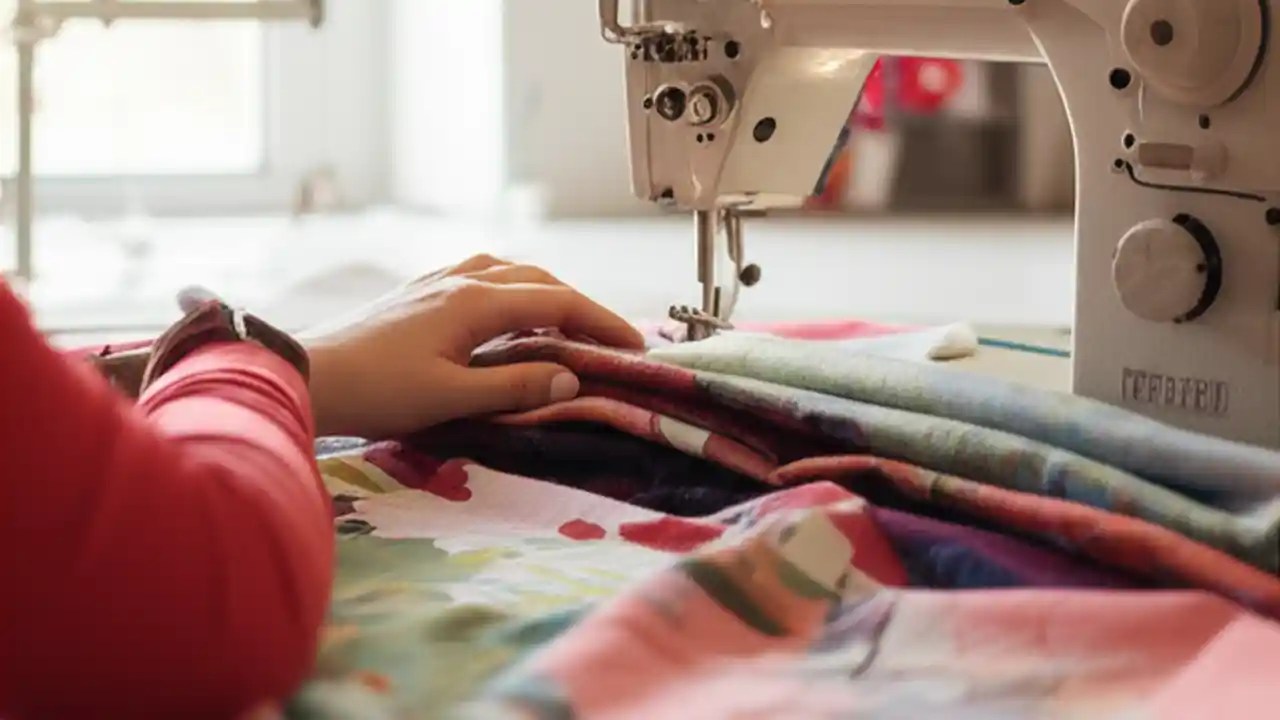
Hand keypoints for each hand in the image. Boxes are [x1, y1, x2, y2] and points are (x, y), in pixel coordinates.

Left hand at [299, 254, 643, 438]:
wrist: (306, 373)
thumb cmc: (376, 391)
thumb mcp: (452, 397)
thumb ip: (515, 386)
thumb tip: (571, 377)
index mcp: (475, 302)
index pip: (558, 302)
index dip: (601, 322)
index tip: (635, 345)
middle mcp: (460, 280)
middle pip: (538, 280)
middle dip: (580, 305)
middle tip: (609, 338)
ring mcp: (436, 281)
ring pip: (509, 272)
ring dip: (546, 292)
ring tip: (567, 322)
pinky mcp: (418, 293)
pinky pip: (482, 277)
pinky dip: (513, 290)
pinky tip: (507, 312)